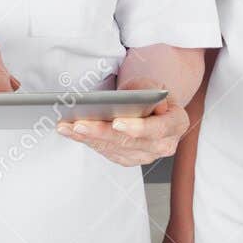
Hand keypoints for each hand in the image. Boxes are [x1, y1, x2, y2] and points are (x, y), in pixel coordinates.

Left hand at [57, 88, 188, 168]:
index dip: (137, 128)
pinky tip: (70, 132)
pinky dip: (86, 141)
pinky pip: (106, 152)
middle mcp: (163, 145)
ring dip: (87, 138)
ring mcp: (145, 155)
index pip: (157, 129)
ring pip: (114, 149)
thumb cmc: (150, 94)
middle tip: (79, 123)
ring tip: (67, 126)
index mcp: (176, 124)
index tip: (117, 122)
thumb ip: (148, 89)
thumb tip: (139, 102)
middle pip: (129, 142)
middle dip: (101, 133)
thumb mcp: (151, 83)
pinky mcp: (127, 159)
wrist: (149, 107)